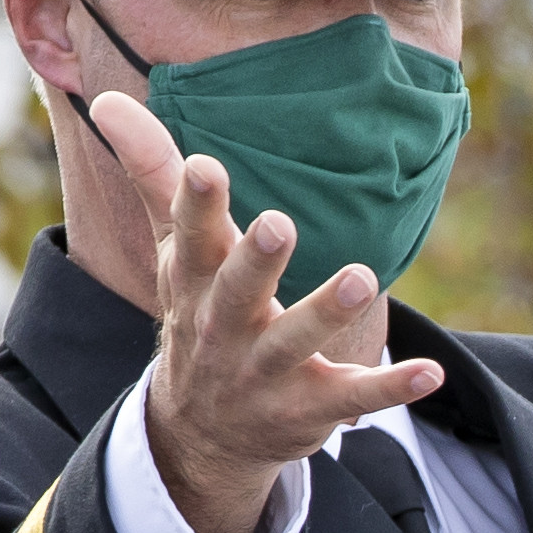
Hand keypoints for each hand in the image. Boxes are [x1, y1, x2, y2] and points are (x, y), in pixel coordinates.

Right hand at [91, 87, 435, 532]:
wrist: (202, 435)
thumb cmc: (198, 313)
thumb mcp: (175, 250)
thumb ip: (152, 174)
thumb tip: (103, 97)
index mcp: (193, 284)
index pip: (190, 240)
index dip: (195, 206)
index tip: (205, 166)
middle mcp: (223, 330)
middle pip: (235, 295)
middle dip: (255, 261)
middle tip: (279, 223)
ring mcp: (267, 374)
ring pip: (294, 344)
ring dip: (325, 313)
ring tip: (361, 277)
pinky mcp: (312, 409)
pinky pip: (353, 396)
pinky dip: (390, 386)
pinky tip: (429, 371)